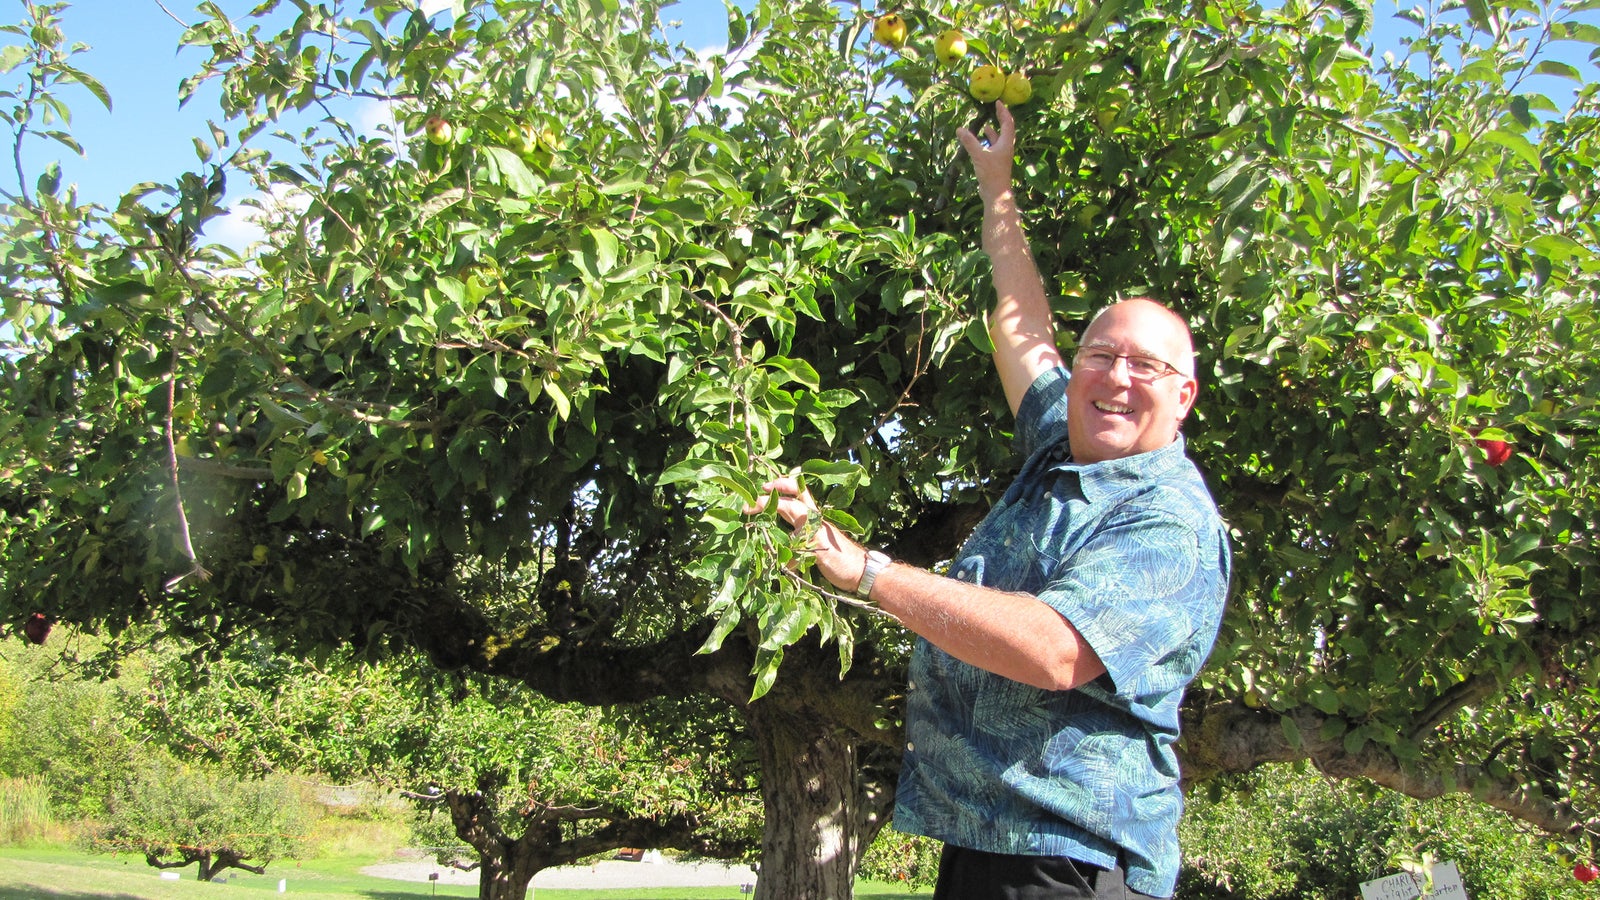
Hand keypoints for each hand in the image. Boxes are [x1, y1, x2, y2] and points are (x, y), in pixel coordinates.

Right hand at [745, 476, 866, 592]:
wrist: (862, 572)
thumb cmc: (843, 562)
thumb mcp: (819, 553)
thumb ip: (800, 549)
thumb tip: (780, 558)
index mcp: (812, 518)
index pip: (785, 503)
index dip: (764, 503)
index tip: (746, 508)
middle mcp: (813, 517)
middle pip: (796, 490)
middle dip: (780, 485)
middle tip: (763, 488)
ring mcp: (815, 524)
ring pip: (798, 501)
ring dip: (783, 496)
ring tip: (767, 497)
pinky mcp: (816, 535)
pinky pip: (799, 519)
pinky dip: (787, 515)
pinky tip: (779, 523)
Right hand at [956, 100, 1015, 203]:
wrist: (996, 193)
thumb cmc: (991, 173)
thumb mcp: (979, 155)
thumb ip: (969, 141)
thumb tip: (960, 129)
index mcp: (1006, 143)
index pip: (1007, 122)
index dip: (1003, 111)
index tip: (998, 102)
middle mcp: (1006, 148)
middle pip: (1006, 129)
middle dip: (1000, 119)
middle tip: (995, 109)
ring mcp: (1001, 156)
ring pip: (999, 140)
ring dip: (993, 132)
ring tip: (986, 124)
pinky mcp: (996, 163)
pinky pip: (993, 148)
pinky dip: (987, 143)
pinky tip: (980, 142)